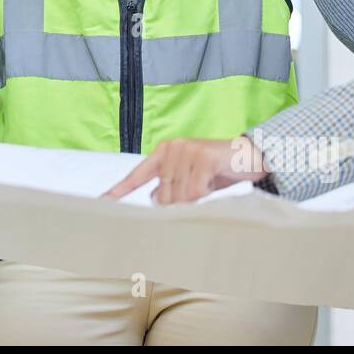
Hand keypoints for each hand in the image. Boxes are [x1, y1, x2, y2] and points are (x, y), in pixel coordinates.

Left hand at [104, 136, 268, 203]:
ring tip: (209, 188)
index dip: (120, 190)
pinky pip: (196, 192)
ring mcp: (188, 150)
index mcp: (164, 152)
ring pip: (179, 196)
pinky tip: (214, 185)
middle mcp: (172, 148)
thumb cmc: (219, 171)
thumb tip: (156, 201)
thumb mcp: (191, 179)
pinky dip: (205, 196)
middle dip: (179, 205)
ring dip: (195, 201)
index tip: (102, 202)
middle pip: (164, 195)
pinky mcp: (204, 156)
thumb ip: (171, 187)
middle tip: (199, 197)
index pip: (138, 174)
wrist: (251, 156)